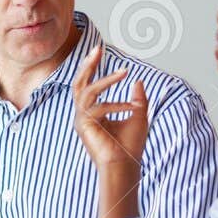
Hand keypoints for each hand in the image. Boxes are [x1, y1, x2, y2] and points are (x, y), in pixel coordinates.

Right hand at [71, 45, 147, 217]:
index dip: (91, 67)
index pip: (87, 85)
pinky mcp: (85, 127)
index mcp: (92, 113)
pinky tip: (132, 108)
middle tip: (97, 49)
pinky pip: (98, 108)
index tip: (98, 50)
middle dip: (88, 65)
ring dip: (106, 81)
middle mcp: (83, 115)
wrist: (125, 168)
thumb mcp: (138, 116)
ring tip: (123, 73)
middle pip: (79, 84)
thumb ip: (138, 98)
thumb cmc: (130, 147)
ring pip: (87, 92)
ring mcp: (81, 121)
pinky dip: (117, 105)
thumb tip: (138, 81)